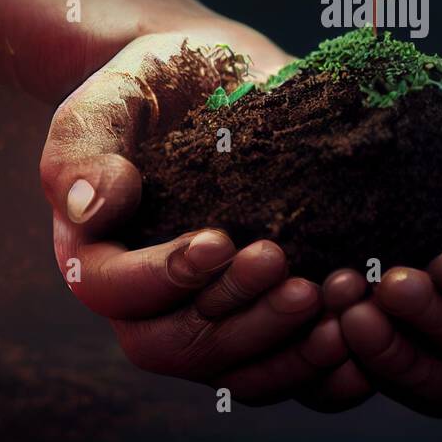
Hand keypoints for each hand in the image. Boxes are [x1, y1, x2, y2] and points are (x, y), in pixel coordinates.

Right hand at [39, 21, 363, 405]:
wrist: (222, 74)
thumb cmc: (157, 78)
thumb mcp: (111, 94)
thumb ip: (83, 147)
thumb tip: (92, 207)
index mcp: (97, 249)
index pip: (112, 290)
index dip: (165, 277)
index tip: (221, 240)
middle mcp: (147, 297)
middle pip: (176, 347)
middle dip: (240, 320)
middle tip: (297, 282)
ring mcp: (206, 311)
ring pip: (234, 368)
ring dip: (290, 348)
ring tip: (341, 297)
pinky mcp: (259, 313)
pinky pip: (281, 367)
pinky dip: (320, 363)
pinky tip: (358, 329)